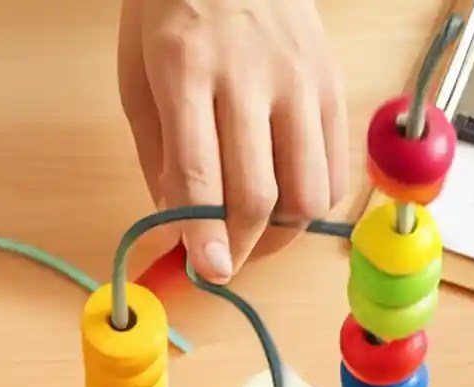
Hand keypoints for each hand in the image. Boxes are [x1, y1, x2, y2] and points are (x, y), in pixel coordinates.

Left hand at [118, 0, 347, 282]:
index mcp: (187, 71)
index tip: (208, 273)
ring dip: (281, 234)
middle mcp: (251, 76)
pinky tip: (284, 201)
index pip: (203, 176)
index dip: (205, 238)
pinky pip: (336, 167)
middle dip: (241, 248)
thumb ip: (159, 157)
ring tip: (254, 236)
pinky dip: (311, 202)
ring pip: (308, 191)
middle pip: (261, 195)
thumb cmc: (170, 9)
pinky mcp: (332, 82)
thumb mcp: (137, 77)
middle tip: (222, 262)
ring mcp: (300, 79)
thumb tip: (177, 230)